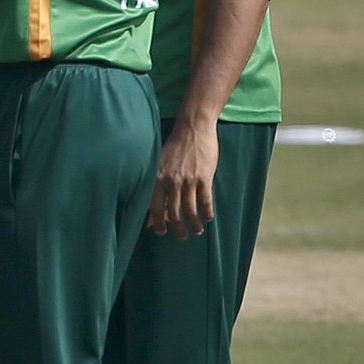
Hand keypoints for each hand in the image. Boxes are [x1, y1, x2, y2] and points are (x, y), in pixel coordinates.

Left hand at [148, 118, 219, 238]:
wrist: (193, 127)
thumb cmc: (176, 143)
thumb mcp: (160, 160)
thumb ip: (158, 179)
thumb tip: (156, 199)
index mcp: (158, 177)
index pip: (154, 207)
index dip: (158, 222)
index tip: (162, 231)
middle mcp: (172, 181)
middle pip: (173, 213)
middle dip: (178, 228)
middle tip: (182, 235)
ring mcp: (189, 180)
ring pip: (191, 210)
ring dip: (194, 224)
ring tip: (197, 231)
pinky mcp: (204, 177)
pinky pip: (205, 201)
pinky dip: (207, 212)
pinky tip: (208, 218)